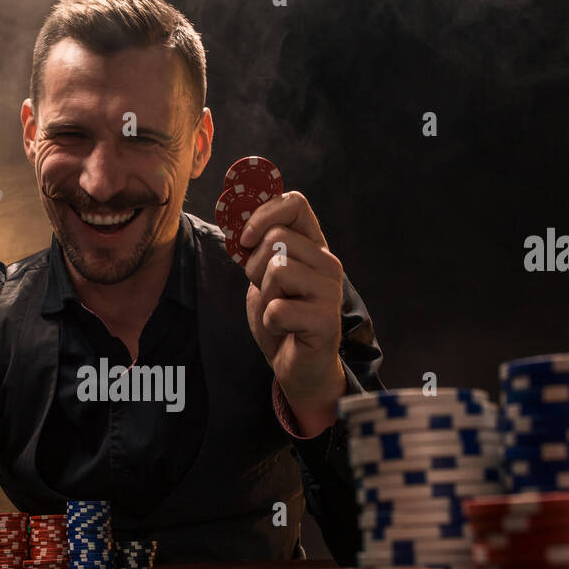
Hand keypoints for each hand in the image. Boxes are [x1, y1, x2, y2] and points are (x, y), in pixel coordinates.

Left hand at [239, 191, 348, 434]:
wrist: (297, 365)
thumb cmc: (280, 317)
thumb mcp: (263, 276)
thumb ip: (258, 249)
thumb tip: (238, 223)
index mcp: (313, 245)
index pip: (295, 204)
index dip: (263, 214)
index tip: (245, 238)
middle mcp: (328, 262)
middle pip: (277, 239)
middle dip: (254, 267)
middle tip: (266, 291)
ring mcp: (330, 290)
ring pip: (277, 270)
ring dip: (264, 296)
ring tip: (276, 311)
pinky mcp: (325, 321)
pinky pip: (278, 309)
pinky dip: (270, 322)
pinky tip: (284, 329)